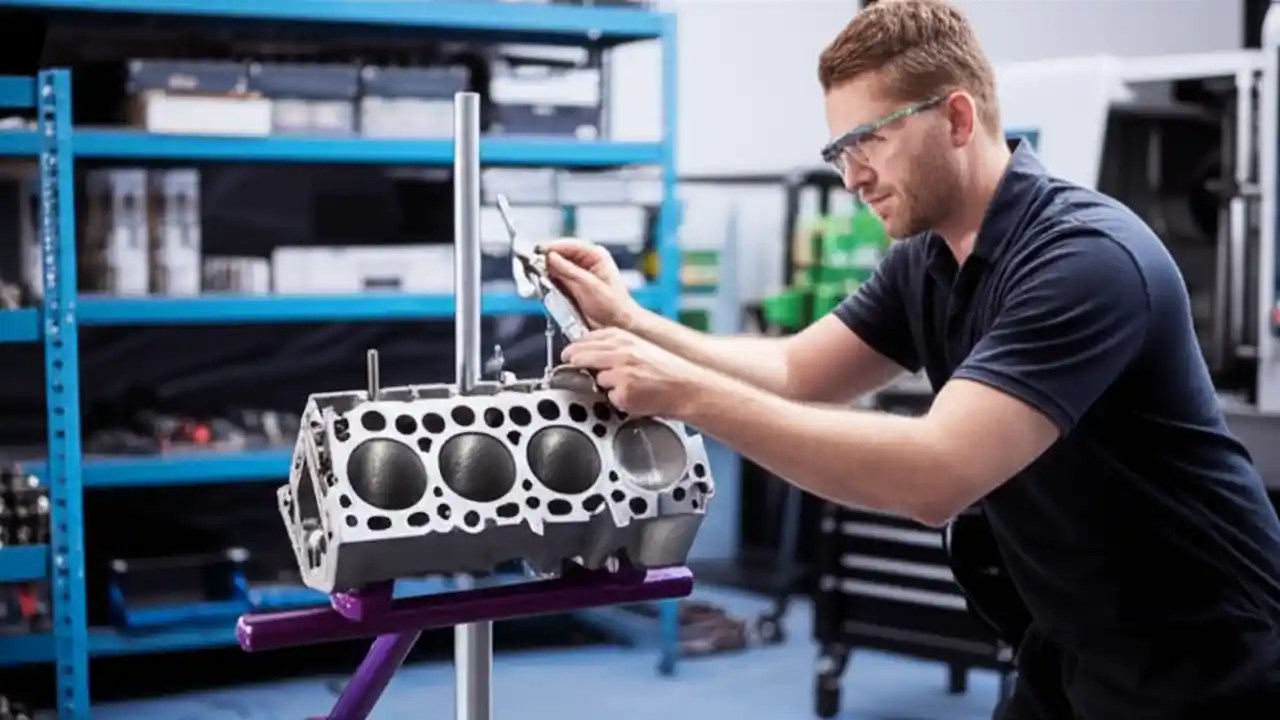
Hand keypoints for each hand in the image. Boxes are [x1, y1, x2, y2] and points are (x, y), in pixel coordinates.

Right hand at [540, 238, 644, 330]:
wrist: (618, 325)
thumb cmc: (614, 306)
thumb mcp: (591, 286)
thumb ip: (570, 271)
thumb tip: (551, 258)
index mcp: (596, 256)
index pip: (570, 245)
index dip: (553, 247)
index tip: (539, 251)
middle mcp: (585, 262)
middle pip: (559, 255)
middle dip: (546, 260)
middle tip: (532, 265)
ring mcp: (577, 274)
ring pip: (554, 267)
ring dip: (544, 272)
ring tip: (535, 276)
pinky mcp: (570, 287)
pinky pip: (554, 280)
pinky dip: (546, 282)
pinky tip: (541, 285)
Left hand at [562, 327, 706, 417]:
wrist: (686, 387)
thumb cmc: (666, 371)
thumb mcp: (639, 348)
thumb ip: (614, 347)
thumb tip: (589, 352)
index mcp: (622, 337)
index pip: (586, 339)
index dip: (575, 349)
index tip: (570, 354)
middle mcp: (619, 351)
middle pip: (580, 356)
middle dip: (573, 364)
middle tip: (571, 368)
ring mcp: (620, 372)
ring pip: (594, 379)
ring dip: (601, 385)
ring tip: (621, 386)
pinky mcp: (623, 392)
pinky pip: (608, 398)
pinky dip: (616, 400)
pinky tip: (631, 397)